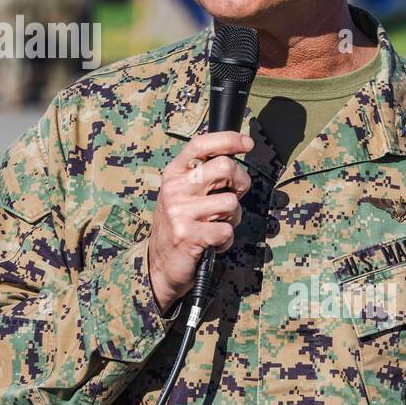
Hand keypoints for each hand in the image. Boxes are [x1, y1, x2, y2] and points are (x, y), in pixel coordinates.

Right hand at [147, 131, 253, 312]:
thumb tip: (235, 158)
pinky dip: (226, 240)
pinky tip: (212, 243)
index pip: (201, 145)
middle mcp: (175, 189)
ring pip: (232, 203)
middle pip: (225, 167)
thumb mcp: (183, 194)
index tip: (247, 144)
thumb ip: (203, 175)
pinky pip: (227, 231)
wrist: (159, 265)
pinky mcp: (189, 235)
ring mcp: (180, 212)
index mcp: (174, 174)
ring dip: (233, 218)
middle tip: (236, 194)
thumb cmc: (180, 225)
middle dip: (242, 182)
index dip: (228, 140)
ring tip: (217, 225)